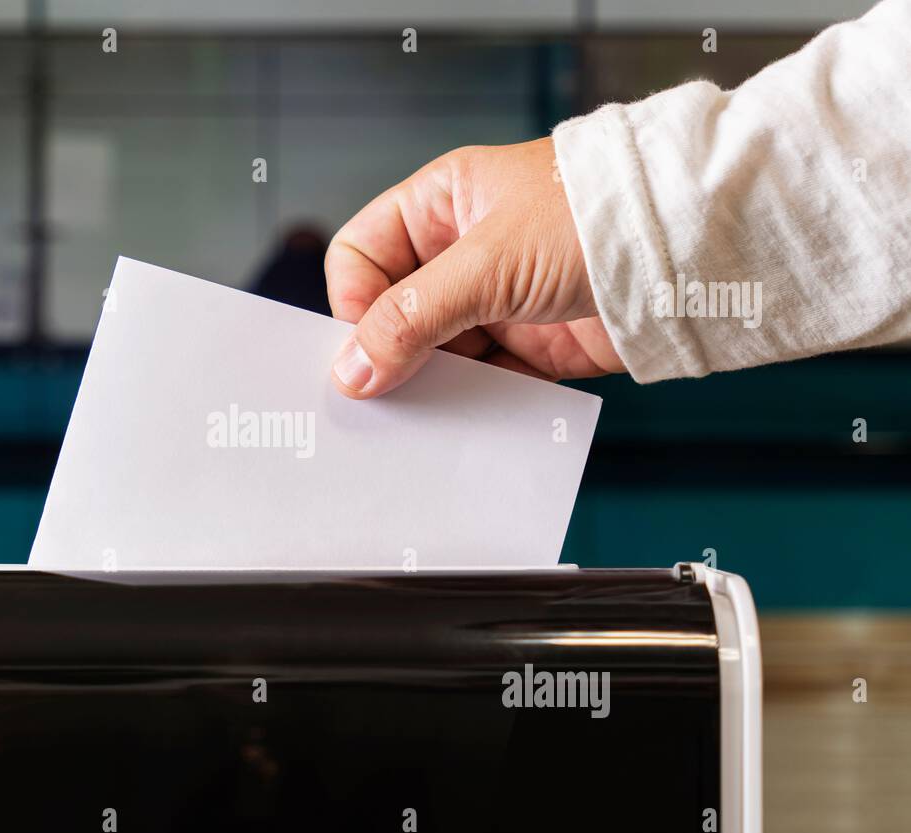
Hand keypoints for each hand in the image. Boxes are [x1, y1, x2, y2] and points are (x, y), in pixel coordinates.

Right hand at [325, 137, 624, 398]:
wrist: (691, 252)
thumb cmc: (596, 218)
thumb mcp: (486, 264)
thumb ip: (411, 319)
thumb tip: (352, 370)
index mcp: (442, 205)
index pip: (362, 256)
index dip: (354, 302)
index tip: (363, 347)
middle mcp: (463, 251)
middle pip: (393, 311)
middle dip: (387, 352)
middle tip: (381, 393)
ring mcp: (497, 300)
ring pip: (435, 354)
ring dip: (430, 384)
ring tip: (427, 410)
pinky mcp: (531, 345)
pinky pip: (482, 382)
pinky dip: (473, 402)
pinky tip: (469, 416)